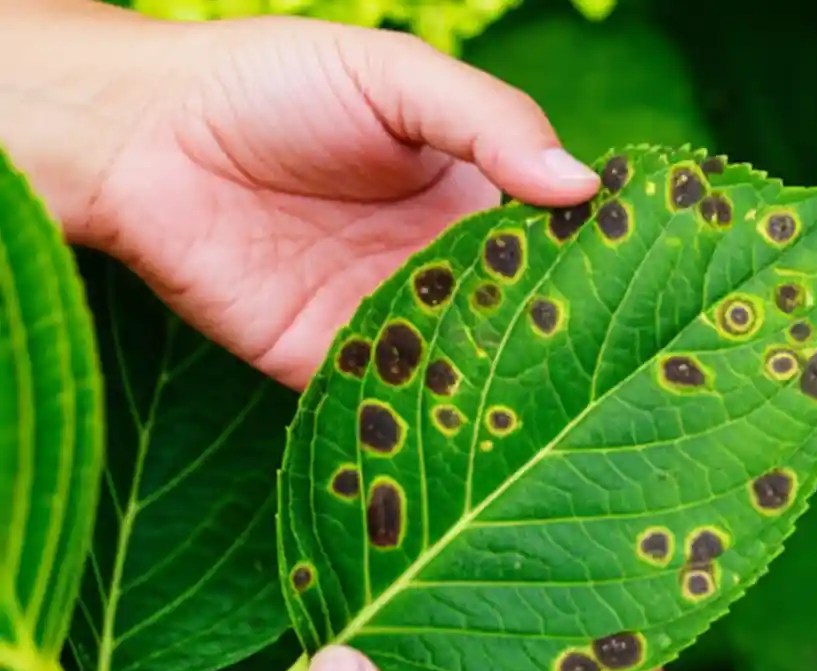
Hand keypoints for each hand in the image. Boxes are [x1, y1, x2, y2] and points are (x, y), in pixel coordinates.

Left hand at [0, 0, 600, 390]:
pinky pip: (399, 414)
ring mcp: (395, 327)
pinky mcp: (333, 371)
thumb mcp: (395, 76)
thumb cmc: (275, 84)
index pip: (561, 244)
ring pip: (477, 377)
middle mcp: (445, 272)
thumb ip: (488, 120)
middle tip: (637, 376)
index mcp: (473, 200)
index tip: (666, 288)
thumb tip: (584, 185)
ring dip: (517, 397)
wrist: (144, 138)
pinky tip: (483, 442)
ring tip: (578, 423)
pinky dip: (438, 430)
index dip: (606, 264)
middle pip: (528, 322)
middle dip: (573, 347)